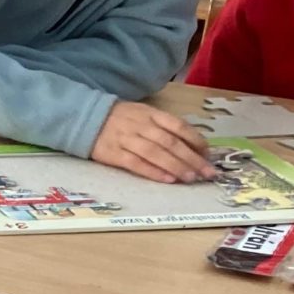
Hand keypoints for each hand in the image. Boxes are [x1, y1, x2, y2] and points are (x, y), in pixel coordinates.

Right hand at [90, 101, 216, 182]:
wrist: (85, 118)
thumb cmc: (121, 119)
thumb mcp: (144, 114)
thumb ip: (164, 126)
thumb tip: (192, 145)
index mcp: (151, 114)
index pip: (178, 126)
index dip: (195, 140)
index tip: (208, 154)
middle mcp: (140, 126)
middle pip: (170, 142)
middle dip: (192, 158)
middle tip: (207, 173)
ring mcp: (126, 139)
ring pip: (155, 153)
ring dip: (175, 166)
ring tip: (191, 178)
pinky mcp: (113, 153)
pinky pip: (135, 164)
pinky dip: (153, 172)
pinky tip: (167, 180)